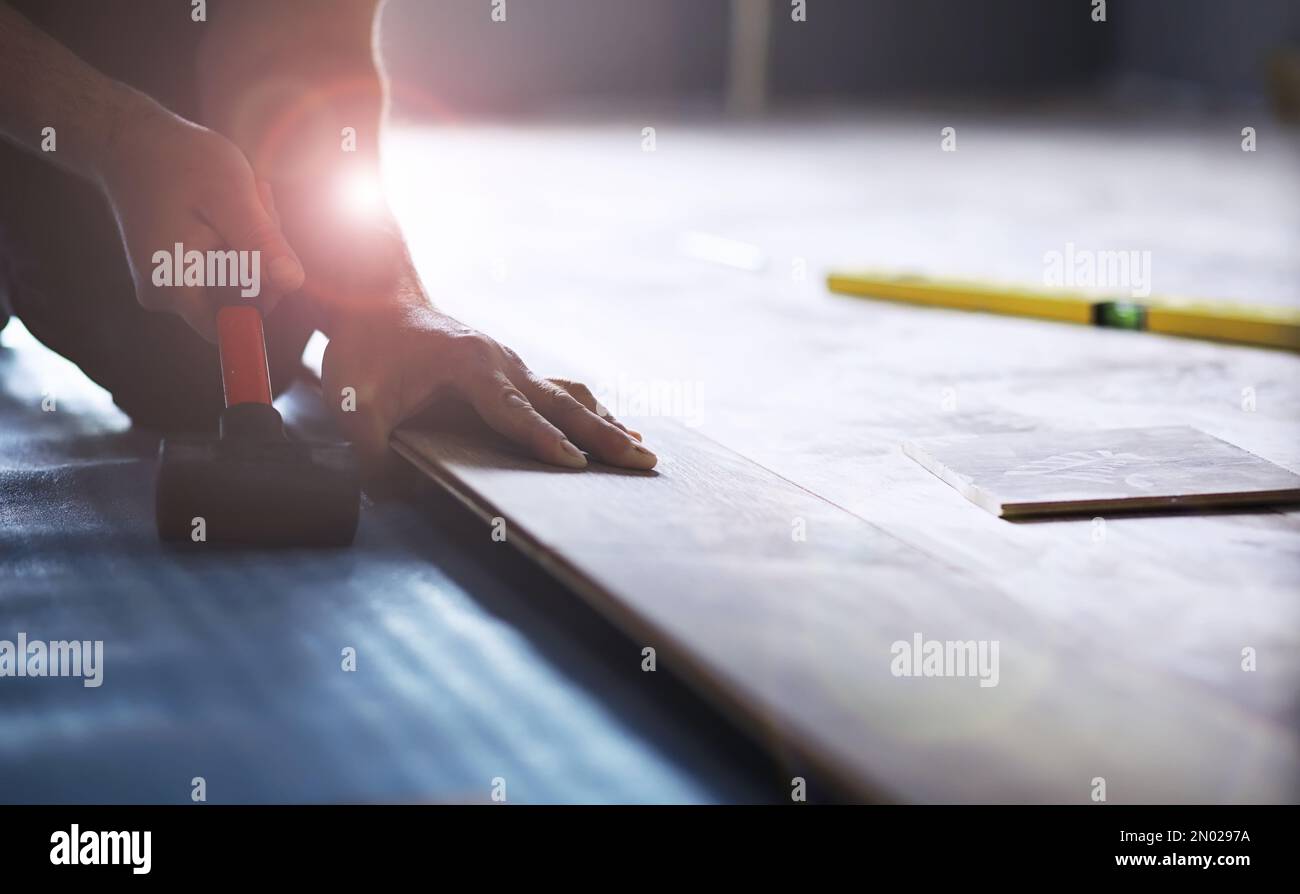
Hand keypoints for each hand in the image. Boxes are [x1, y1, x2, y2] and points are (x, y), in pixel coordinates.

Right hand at [96, 98, 304, 339]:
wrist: (130, 141)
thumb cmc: (177, 161)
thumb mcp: (229, 196)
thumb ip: (260, 241)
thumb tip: (292, 283)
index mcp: (176, 289)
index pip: (240, 324)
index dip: (265, 292)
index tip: (260, 245)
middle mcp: (167, 296)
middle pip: (242, 298)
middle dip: (260, 255)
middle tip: (254, 206)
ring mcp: (169, 283)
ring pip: (236, 279)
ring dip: (252, 242)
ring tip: (240, 200)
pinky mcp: (175, 269)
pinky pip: (222, 266)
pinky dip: (236, 238)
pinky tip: (229, 206)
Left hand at [321, 292, 655, 475]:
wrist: (377, 299)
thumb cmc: (367, 349)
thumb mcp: (355, 401)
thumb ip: (373, 452)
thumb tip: (393, 498)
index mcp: (469, 366)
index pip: (513, 411)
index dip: (543, 439)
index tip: (574, 463)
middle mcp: (503, 362)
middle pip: (562, 402)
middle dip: (602, 434)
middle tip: (641, 460)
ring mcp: (513, 364)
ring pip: (570, 395)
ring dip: (605, 423)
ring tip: (642, 451)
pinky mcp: (513, 371)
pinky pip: (561, 391)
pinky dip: (591, 412)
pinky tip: (615, 429)